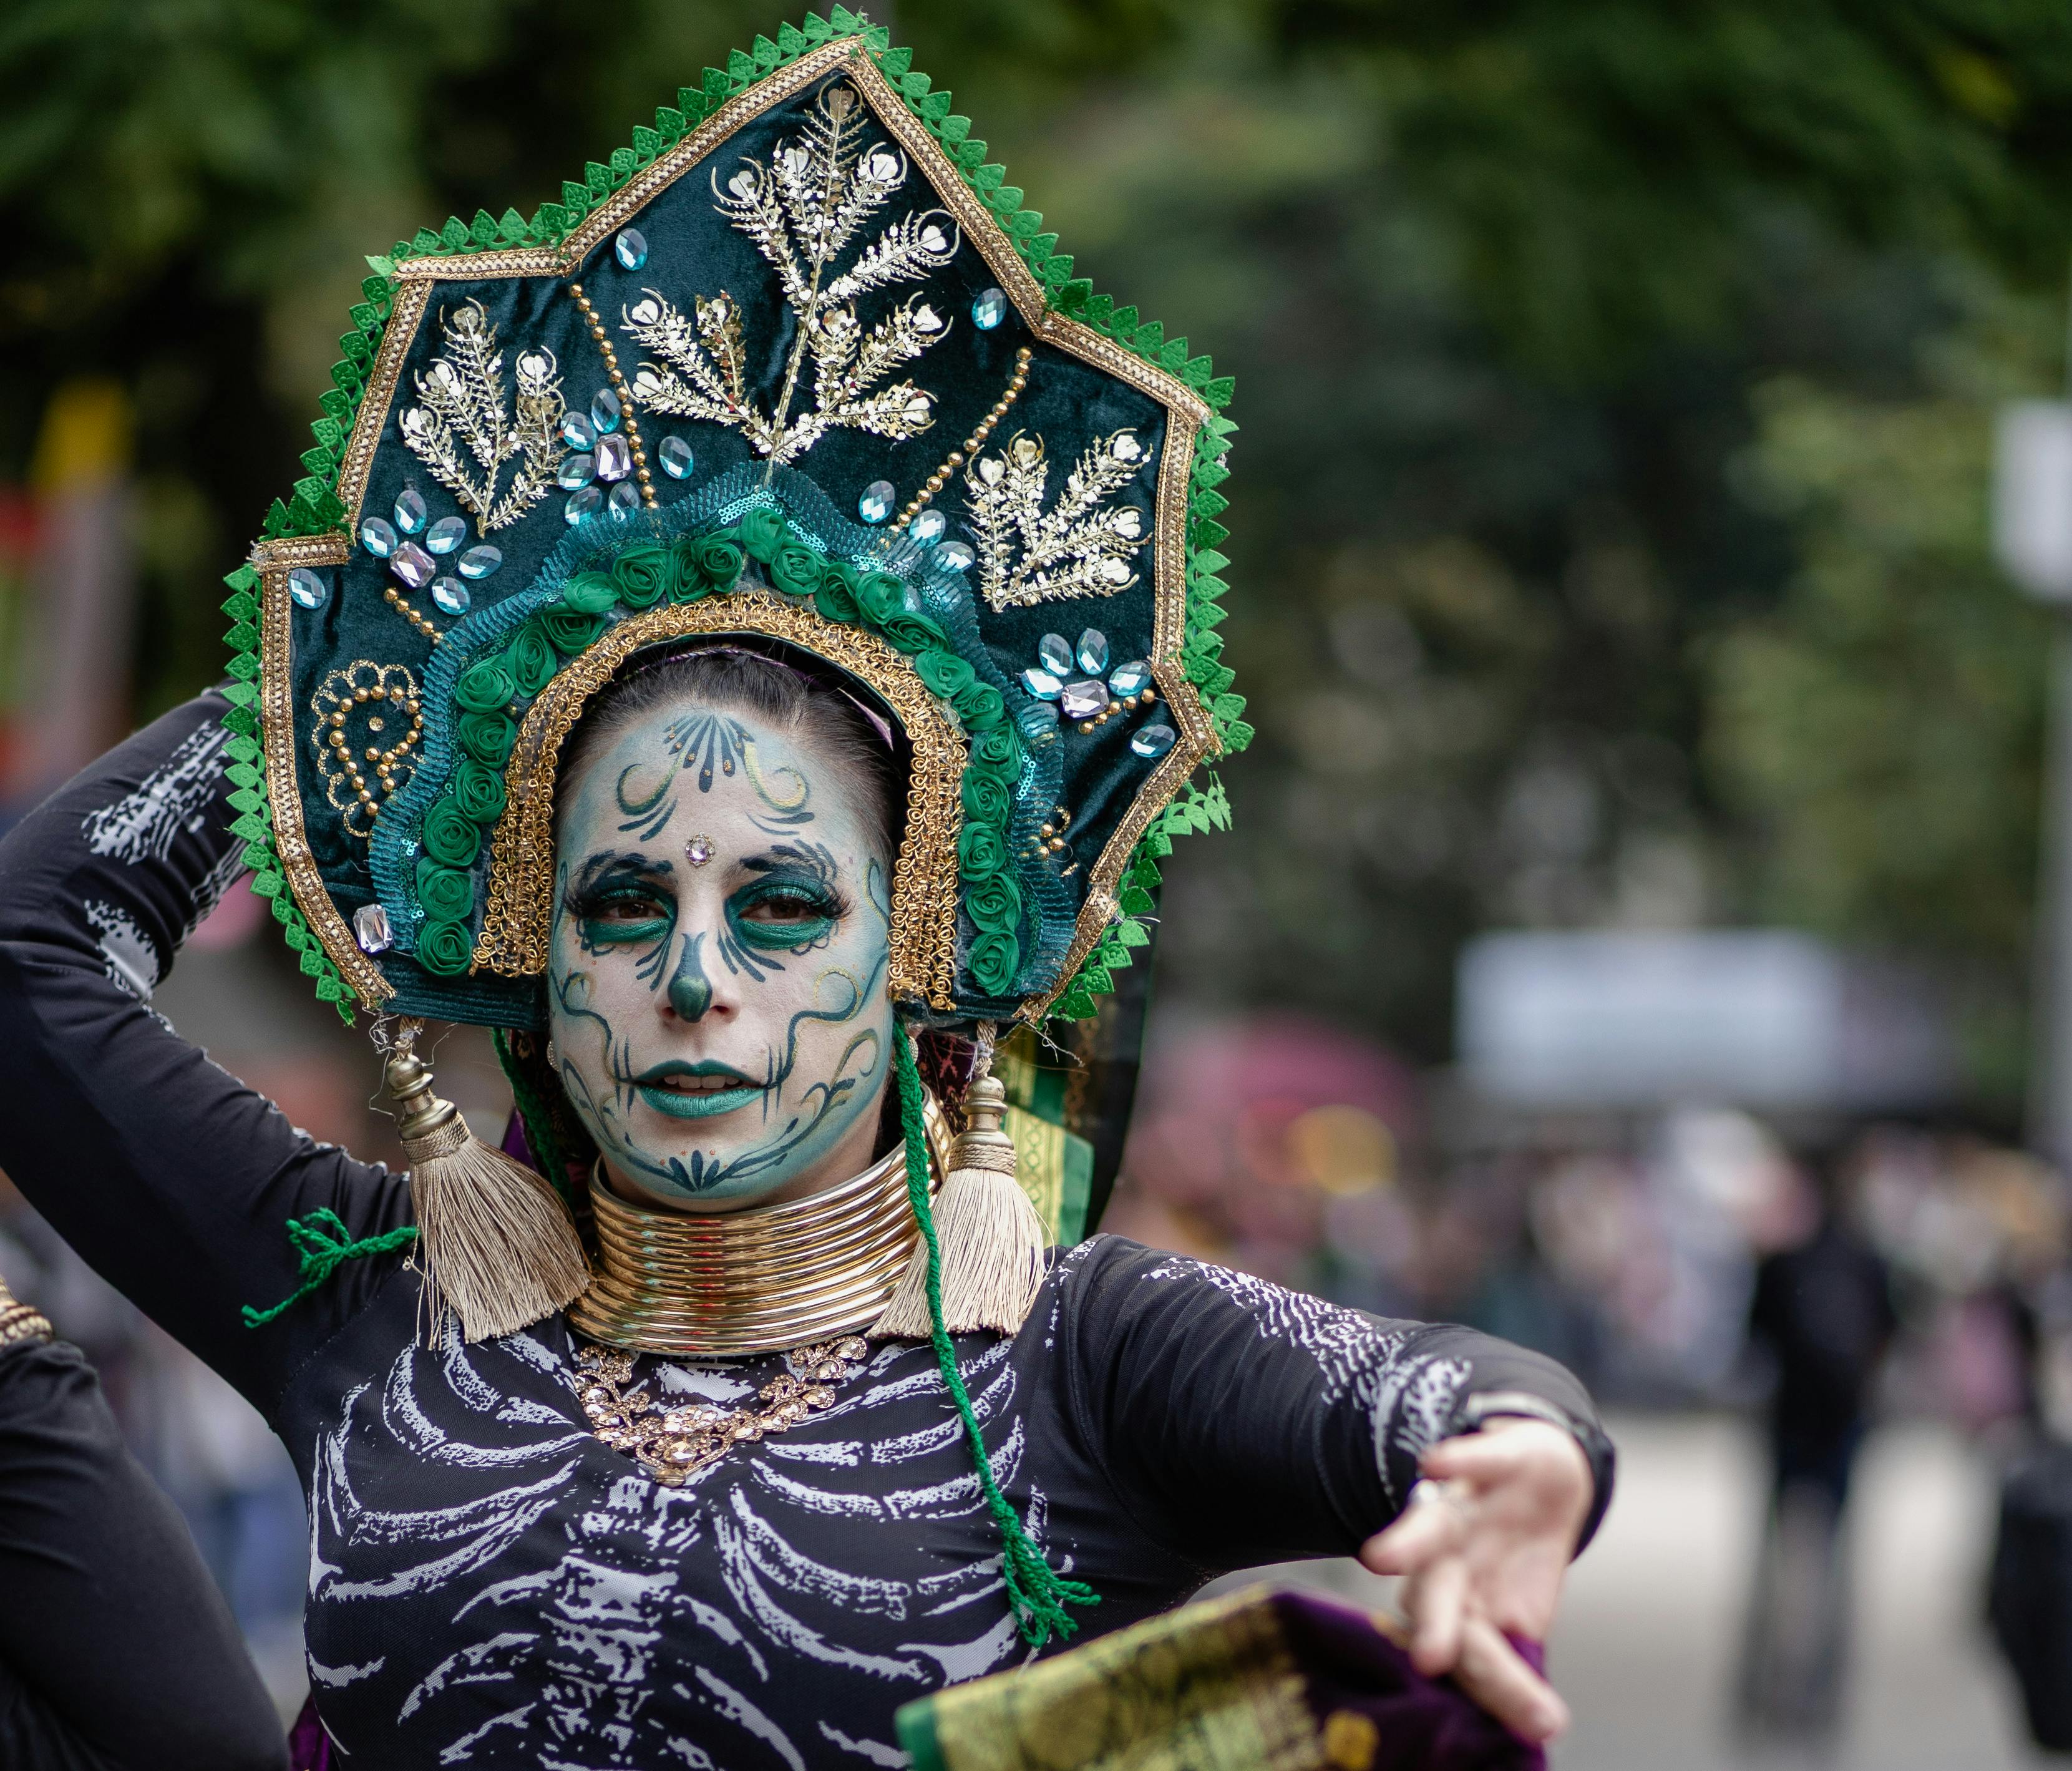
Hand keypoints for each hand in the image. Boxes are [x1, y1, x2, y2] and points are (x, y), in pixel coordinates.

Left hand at [1358, 1418, 1592, 1742]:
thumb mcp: (1522, 1613)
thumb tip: (1540, 1726)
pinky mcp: (1485, 1459)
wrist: (1539, 1476)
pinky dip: (1455, 1460)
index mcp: (1455, 1603)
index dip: (1493, 1685)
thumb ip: (1512, 1662)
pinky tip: (1435, 1464)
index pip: (1467, 1651)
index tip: (1526, 1723)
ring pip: (1431, 1526)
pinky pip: (1470, 1458)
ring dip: (1409, 1542)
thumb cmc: (1513, 1554)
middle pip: (1431, 1592)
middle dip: (1430, 1626)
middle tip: (1429, 1659)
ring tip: (1380, 1557)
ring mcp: (1460, 1506)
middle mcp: (1446, 1557)